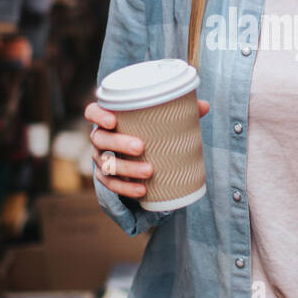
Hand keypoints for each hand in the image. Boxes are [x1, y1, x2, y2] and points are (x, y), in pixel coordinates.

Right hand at [86, 99, 209, 199]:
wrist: (139, 151)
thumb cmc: (149, 128)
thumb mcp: (161, 117)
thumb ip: (179, 109)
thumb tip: (205, 106)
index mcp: (108, 117)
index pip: (92, 112)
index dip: (98, 115)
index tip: (113, 120)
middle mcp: (99, 137)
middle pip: (100, 139)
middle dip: (119, 143)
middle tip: (141, 147)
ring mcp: (100, 158)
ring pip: (105, 164)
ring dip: (126, 169)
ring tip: (149, 171)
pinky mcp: (106, 177)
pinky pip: (111, 184)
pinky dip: (126, 188)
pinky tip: (141, 191)